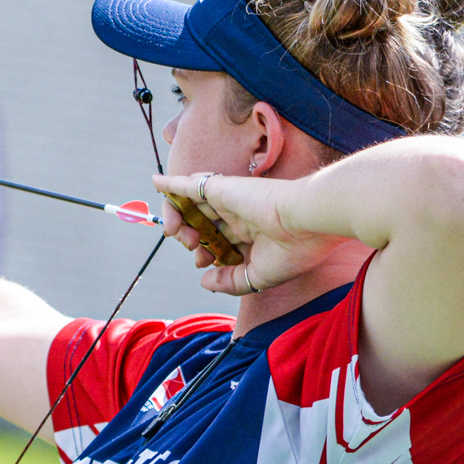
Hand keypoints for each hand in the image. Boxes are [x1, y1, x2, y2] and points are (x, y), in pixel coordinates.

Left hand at [152, 172, 345, 294]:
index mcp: (253, 234)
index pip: (222, 243)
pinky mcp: (220, 188)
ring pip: (194, 208)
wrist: (307, 223)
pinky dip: (172, 184)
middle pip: (205, 226)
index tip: (205, 267)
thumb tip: (204, 281)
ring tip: (173, 232)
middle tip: (195, 254)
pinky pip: (188, 185)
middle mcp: (240, 215)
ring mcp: (230, 200)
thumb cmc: (293, 251)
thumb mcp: (257, 275)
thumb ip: (229, 281)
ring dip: (179, 220)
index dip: (209, 255)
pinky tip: (156, 182)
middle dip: (193, 241)